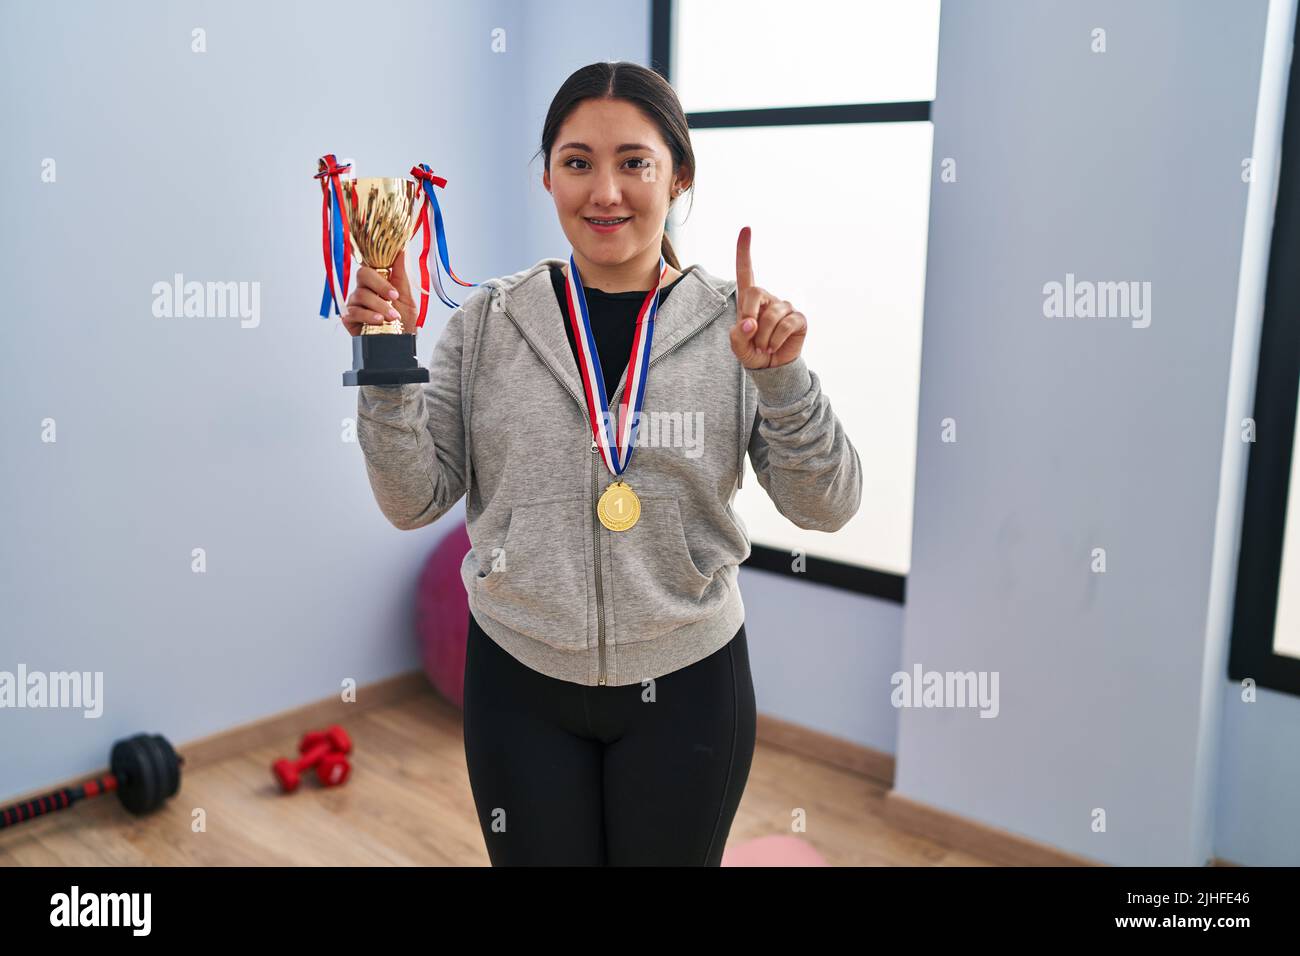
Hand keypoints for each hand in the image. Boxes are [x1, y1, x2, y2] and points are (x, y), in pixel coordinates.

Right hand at [342, 252, 416, 335]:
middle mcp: (363, 289)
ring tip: (393, 317)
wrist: (403, 342)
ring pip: (360, 295)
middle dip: (380, 285)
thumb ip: (401, 273)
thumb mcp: (408, 296)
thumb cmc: (405, 318)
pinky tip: (378, 320)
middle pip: (362, 274)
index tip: (395, 281)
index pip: (371, 264)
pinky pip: (353, 312)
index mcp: (377, 280)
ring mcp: (355, 303)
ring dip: (379, 306)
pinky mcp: (349, 318)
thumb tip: (401, 248)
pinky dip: (368, 315)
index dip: (380, 267)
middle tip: (395, 298)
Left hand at [729, 226, 806, 369]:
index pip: (746, 271)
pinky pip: (786, 325)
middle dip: (749, 316)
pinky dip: (776, 340)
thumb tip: (750, 323)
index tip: (746, 229)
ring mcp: (785, 307)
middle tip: (750, 337)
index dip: (744, 251)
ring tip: (764, 348)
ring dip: (763, 337)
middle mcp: (768, 300)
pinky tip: (774, 347)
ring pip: (772, 314)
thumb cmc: (753, 353)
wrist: (772, 369)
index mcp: (750, 301)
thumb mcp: (739, 347)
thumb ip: (737, 336)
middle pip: (755, 292)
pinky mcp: (799, 319)